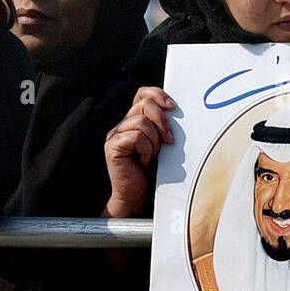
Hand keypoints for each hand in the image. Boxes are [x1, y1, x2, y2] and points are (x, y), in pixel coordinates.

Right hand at [102, 86, 175, 218]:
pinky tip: (143, 162)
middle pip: (145, 105)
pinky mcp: (111, 146)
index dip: (158, 94)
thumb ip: (165, 126)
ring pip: (142, 122)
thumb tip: (177, 110)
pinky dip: (146, 150)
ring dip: (154, 142)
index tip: (173, 107)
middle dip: (163, 122)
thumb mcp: (163, 144)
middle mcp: (123, 124)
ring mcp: (115, 134)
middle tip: (169, 142)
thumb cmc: (154, 172)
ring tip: (152, 157)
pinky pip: (136, 137)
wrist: (138, 197)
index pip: (143, 93)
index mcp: (135, 120)